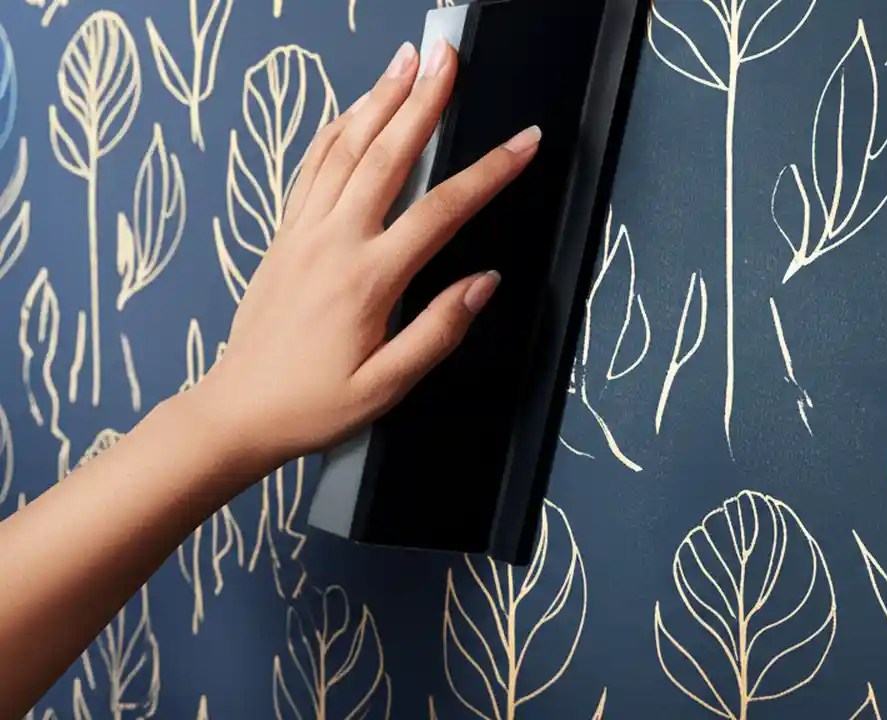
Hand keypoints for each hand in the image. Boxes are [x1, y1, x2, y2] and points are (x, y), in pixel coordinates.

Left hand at [195, 40, 540, 473]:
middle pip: (387, 156)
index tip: (525, 142)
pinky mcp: (284, 234)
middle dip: (423, 101)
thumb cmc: (315, 405)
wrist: (237, 410)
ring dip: (378, 99)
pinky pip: (311, 167)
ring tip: (406, 60)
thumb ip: (438, 331)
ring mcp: (304, 232)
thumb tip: (484, 282)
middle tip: (447, 55)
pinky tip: (354, 109)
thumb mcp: (387, 387)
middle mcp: (334, 242)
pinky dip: (336, 130)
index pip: (441, 211)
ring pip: (345, 149)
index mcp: (368, 279)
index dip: (488, 173)